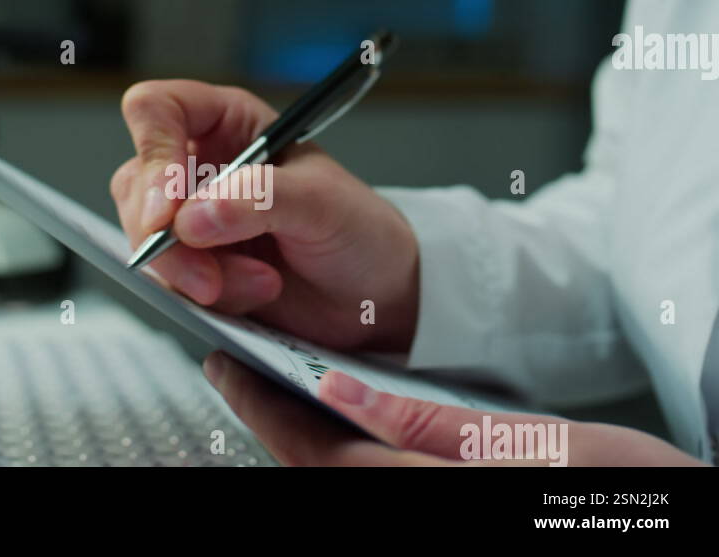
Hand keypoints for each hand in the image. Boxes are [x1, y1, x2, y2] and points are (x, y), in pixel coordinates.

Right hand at [111, 80, 419, 350]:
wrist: (376, 297)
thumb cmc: (360, 231)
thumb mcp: (321, 203)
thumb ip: (258, 198)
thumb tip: (192, 216)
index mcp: (229, 124)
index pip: (156, 111)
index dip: (153, 155)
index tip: (170, 212)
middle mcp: (202, 167)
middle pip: (137, 185)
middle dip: (170, 240)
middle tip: (212, 274)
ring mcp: (193, 219)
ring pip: (146, 240)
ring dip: (195, 274)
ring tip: (260, 283)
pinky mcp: (195, 265)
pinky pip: (169, 280)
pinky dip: (209, 296)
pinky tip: (255, 294)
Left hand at [203, 352, 705, 465]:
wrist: (658, 514)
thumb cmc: (622, 490)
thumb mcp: (537, 447)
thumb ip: (431, 426)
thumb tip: (343, 392)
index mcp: (423, 493)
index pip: (314, 453)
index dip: (260, 409)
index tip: (223, 368)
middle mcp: (415, 508)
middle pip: (315, 469)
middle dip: (268, 421)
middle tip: (235, 374)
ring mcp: (426, 508)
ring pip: (336, 477)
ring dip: (298, 436)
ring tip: (274, 389)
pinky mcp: (441, 502)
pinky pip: (368, 479)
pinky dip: (337, 450)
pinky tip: (338, 423)